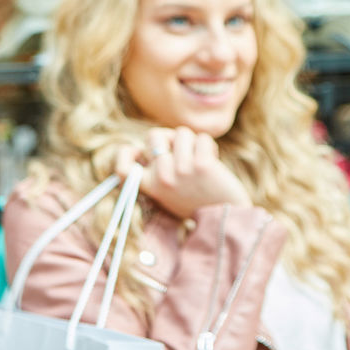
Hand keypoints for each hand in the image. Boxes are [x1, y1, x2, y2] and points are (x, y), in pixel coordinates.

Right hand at [113, 126, 250, 219]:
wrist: (225, 216)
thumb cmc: (197, 200)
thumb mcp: (169, 192)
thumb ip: (158, 171)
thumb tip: (153, 142)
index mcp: (152, 186)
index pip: (123, 169)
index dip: (125, 154)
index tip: (137, 150)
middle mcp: (162, 177)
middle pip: (154, 135)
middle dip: (169, 136)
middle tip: (181, 148)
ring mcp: (182, 170)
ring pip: (182, 133)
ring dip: (193, 142)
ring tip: (200, 159)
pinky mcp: (203, 165)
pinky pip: (202, 138)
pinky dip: (209, 146)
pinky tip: (213, 160)